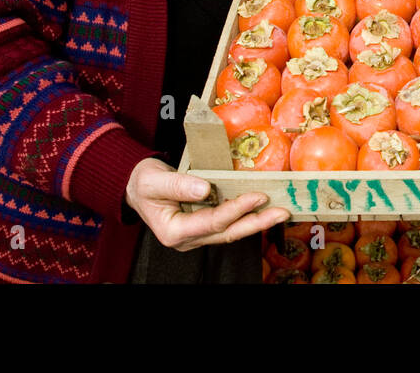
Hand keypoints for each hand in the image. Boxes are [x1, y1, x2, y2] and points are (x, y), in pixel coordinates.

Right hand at [125, 157, 288, 250]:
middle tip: (282, 212)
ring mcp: (197, 234)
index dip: (236, 210)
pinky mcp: (204, 226)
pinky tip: (263, 207)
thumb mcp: (153, 180)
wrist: (137, 187)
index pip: (212, 223)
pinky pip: (229, 223)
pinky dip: (247, 215)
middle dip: (257, 223)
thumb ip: (177, 185)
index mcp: (174, 231)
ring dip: (256, 221)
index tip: (257, 196)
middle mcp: (188, 238)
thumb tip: (205, 188)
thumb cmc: (143, 183)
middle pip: (228, 233)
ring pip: (232, 231)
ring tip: (280, 211)